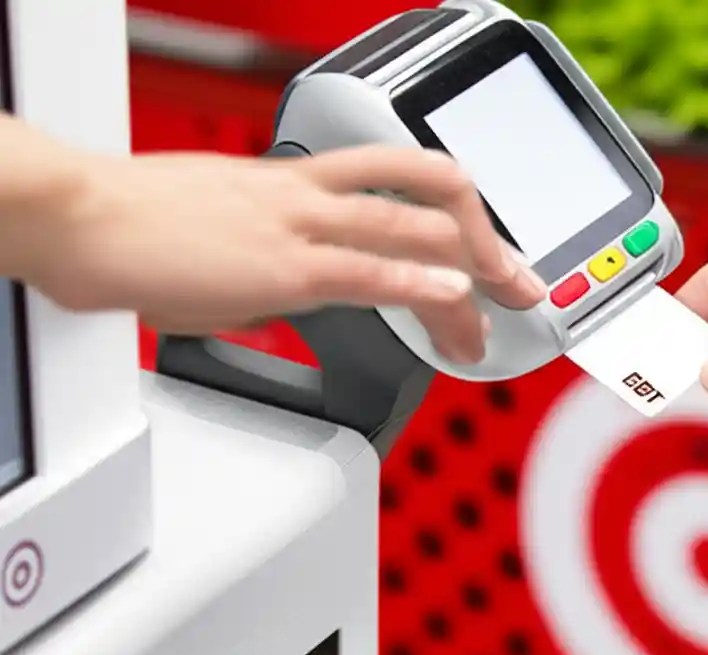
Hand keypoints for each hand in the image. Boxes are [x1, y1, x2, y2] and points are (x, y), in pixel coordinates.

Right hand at [4, 143, 544, 363]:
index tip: (481, 250)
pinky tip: (453, 296)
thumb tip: (279, 308)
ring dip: (471, 274)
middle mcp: (308, 193)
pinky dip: (419, 282)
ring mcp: (299, 226)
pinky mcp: (280, 267)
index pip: (400, 178)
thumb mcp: (220, 239)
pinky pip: (366, 270)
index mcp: (296, 180)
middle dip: (488, 244)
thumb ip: (264, 271)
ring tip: (498, 313)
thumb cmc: (132, 227)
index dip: (456, 211)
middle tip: (518, 284)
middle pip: (427, 196)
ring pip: (412, 228)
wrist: (79, 218)